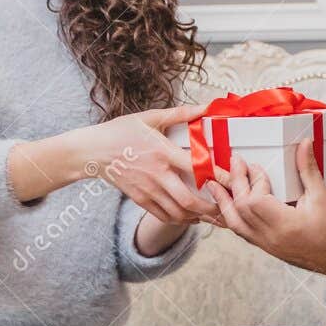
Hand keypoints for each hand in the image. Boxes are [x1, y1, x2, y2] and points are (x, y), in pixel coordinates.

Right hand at [72, 104, 222, 226]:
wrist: (92, 150)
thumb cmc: (122, 131)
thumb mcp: (151, 118)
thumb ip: (181, 113)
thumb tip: (206, 106)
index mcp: (163, 152)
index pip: (196, 167)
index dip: (217, 176)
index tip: (233, 180)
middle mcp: (156, 174)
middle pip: (188, 200)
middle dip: (211, 208)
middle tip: (227, 208)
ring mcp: (147, 190)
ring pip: (177, 212)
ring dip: (198, 217)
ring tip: (214, 216)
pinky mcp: (140, 199)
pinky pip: (163, 215)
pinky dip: (180, 220)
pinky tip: (191, 217)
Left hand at [207, 138, 325, 279]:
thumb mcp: (323, 196)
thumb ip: (308, 169)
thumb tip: (303, 144)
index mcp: (285, 225)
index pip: (255, 202)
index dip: (253, 181)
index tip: (257, 167)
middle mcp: (271, 238)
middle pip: (241, 210)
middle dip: (235, 184)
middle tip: (232, 165)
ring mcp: (267, 244)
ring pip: (235, 224)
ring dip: (223, 202)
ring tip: (213, 186)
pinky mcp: (267, 247)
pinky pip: (241, 232)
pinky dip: (232, 216)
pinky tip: (228, 205)